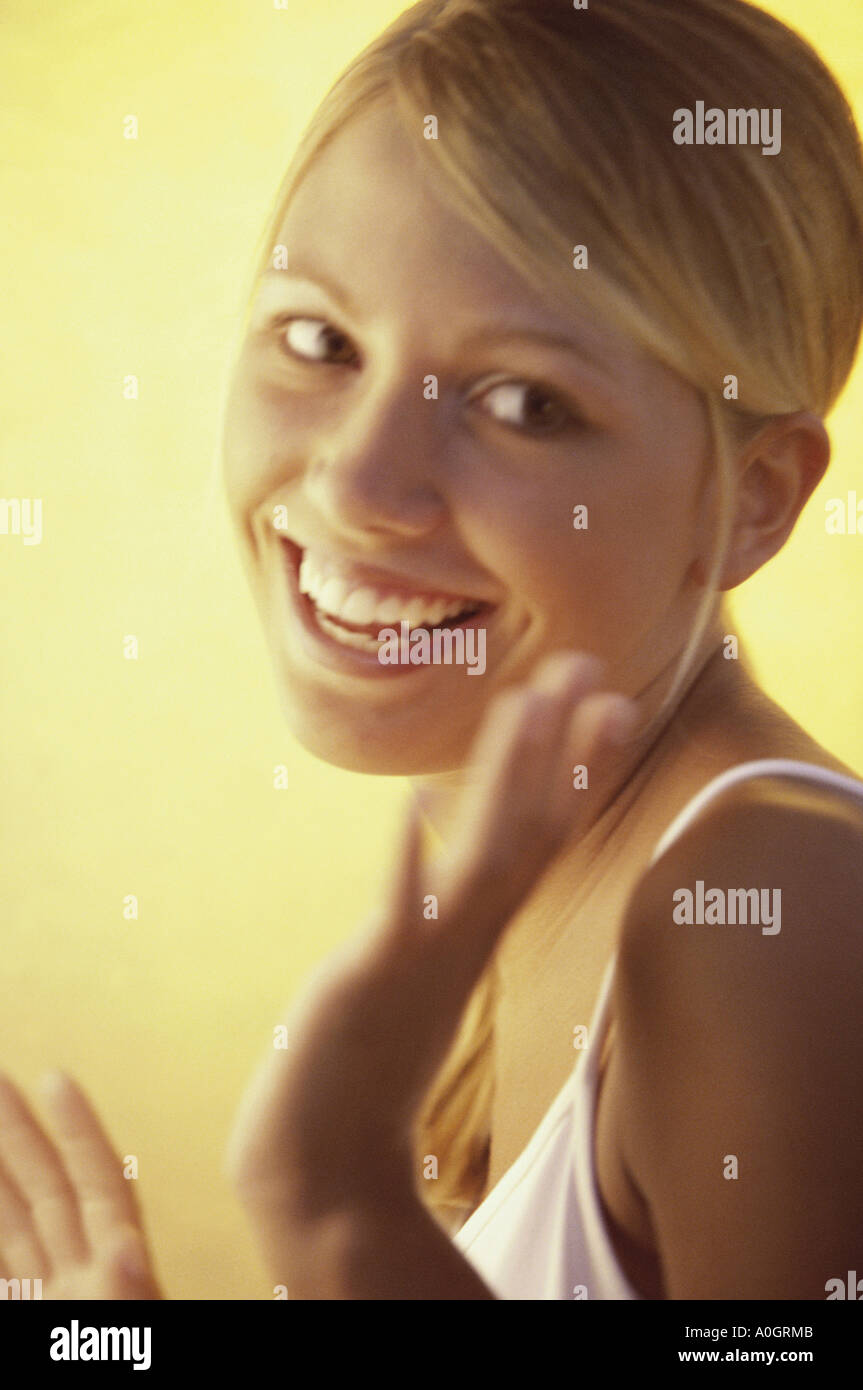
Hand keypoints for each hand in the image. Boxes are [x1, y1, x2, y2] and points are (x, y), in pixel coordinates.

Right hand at [0, 1071, 162, 1298]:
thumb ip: (128, 1296)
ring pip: (17, 1227)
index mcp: (122, 1273)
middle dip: (22, 1135)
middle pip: (50, 1191)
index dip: (79, 1129)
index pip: (100, 1182)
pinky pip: (2, 1271)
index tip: (56, 1078)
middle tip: (1, 1079)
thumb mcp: (136, 1337)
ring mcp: (53, 1300)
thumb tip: (127, 1246)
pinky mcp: (23, 1315)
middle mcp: (85, 1279)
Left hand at [226, 650, 637, 1278]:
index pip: (543, 833)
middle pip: (528, 827)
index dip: (576, 766)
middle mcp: (465, 937)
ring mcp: (424, 957)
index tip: (609, 701)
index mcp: (476, 930)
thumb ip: (439, 917)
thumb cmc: (369, 1064)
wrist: (328, 1161)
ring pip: (482, 856)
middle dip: (556, 744)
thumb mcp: (416, 972)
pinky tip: (412, 807)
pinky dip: (408, 867)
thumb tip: (443, 861)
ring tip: (526, 702)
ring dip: (506, 779)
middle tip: (589, 664)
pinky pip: (396, 917)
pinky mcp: (371, 982)